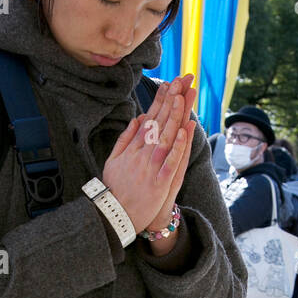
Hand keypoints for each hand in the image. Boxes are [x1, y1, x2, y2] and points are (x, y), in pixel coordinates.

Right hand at [101, 75, 195, 233]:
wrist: (114, 216)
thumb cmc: (115, 188)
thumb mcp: (114, 160)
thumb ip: (125, 139)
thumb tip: (138, 118)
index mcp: (133, 148)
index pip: (150, 119)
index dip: (160, 100)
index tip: (169, 83)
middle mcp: (142, 154)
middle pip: (160, 123)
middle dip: (171, 100)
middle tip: (182, 81)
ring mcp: (151, 168)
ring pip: (166, 138)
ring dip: (175, 116)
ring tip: (183, 97)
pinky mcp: (159, 183)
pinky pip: (170, 162)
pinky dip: (177, 147)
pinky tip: (184, 132)